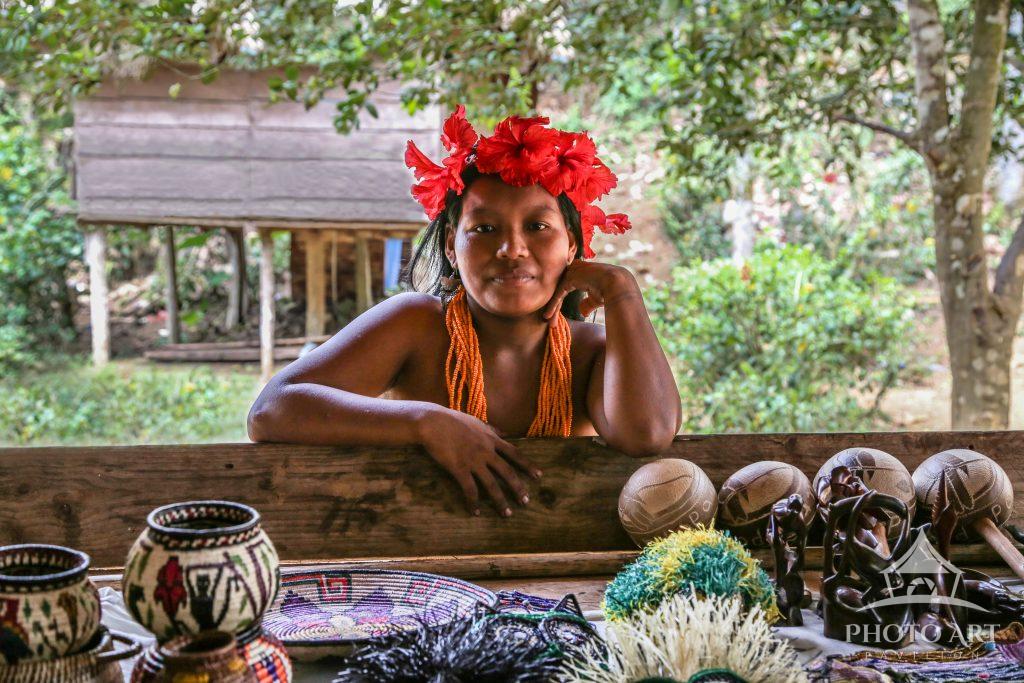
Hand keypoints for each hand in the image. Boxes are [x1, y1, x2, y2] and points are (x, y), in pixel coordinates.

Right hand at [417, 405, 541, 515]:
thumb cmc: (452, 420)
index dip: (527, 465)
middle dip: (518, 488)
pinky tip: (475, 512)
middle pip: (507, 472)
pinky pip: (470, 490)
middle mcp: (486, 451)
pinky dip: (474, 502)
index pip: (515, 453)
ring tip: (507, 513)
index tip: (539, 475)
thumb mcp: (476, 422)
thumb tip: (504, 432)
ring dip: (501, 501)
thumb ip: (491, 429)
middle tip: (526, 501)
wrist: (432, 422)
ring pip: (492, 485)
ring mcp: (473, 461)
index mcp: (491, 439)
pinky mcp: (459, 469)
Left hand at [542, 261, 638, 322]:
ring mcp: (573, 272)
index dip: (560, 301)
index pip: (566, 286)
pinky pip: (559, 293)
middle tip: (549, 319)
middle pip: (560, 289)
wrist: (619, 286)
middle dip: (555, 306)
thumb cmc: (610, 292)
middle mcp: (575, 270)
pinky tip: (548, 316)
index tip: (556, 314)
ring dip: (553, 308)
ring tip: (548, 320)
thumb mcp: (596, 299)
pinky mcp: (571, 278)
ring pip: (558, 292)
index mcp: (581, 272)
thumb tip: (583, 312)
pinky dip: (553, 305)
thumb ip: (587, 303)